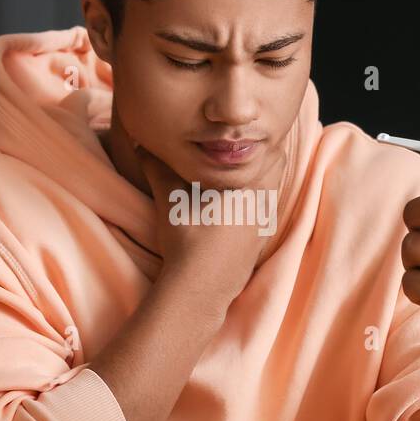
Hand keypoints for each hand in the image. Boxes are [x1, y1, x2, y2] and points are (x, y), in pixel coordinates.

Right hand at [136, 141, 287, 303]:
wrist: (200, 288)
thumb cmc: (188, 240)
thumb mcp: (170, 199)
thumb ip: (158, 168)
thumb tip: (142, 144)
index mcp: (251, 186)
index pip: (272, 149)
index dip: (258, 138)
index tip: (241, 132)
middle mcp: (265, 203)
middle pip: (276, 167)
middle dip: (260, 156)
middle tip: (236, 150)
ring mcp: (265, 224)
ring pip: (272, 190)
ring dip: (259, 179)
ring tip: (234, 175)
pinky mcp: (259, 242)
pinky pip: (266, 213)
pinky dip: (256, 203)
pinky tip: (234, 205)